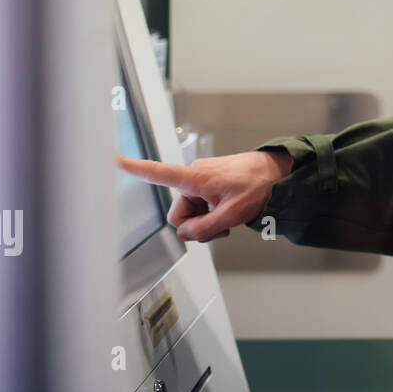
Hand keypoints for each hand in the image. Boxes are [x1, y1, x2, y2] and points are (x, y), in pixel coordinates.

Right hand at [116, 149, 292, 242]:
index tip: (112, 157)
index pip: (158, 173)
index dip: (135, 168)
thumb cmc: (260, 185)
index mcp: (195, 178)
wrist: (280, 171)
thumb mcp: (232, 215)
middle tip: (221, 227)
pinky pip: (202, 205)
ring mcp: (203, 179)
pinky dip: (213, 214)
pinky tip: (229, 214)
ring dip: (207, 221)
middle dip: (196, 225)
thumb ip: (204, 228)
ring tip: (230, 219)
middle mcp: (194, 176)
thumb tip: (186, 234)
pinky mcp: (211, 182)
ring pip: (192, 212)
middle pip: (179, 213)